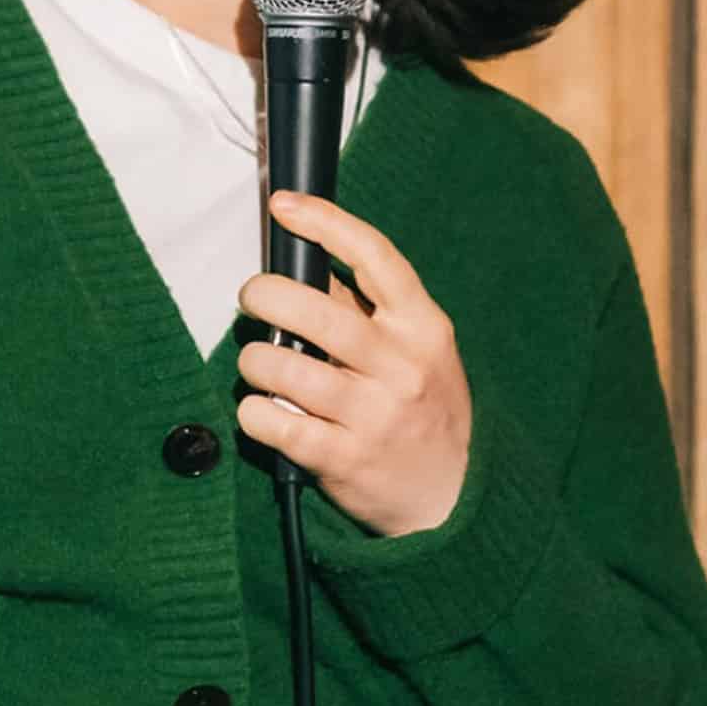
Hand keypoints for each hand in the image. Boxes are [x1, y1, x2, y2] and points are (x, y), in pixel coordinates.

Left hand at [235, 191, 472, 536]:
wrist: (453, 500)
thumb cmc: (424, 410)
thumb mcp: (419, 350)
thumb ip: (369, 310)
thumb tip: (308, 267)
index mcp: (423, 327)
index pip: (375, 256)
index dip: (325, 222)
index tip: (284, 205)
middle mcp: (402, 367)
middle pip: (317, 312)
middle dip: (266, 295)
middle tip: (253, 297)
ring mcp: (374, 415)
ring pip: (285, 368)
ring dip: (254, 359)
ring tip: (257, 363)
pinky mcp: (344, 459)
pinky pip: (276, 424)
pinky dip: (254, 412)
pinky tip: (260, 409)